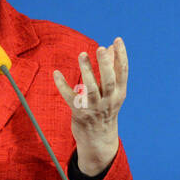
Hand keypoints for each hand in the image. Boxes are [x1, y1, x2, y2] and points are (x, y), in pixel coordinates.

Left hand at [53, 38, 127, 175]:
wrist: (99, 139)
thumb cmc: (105, 109)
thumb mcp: (112, 92)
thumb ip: (111, 70)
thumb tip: (110, 47)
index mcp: (119, 93)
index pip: (123, 72)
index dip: (121, 55)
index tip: (117, 40)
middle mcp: (109, 101)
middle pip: (109, 81)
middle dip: (105, 64)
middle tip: (100, 48)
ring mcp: (94, 108)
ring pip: (91, 89)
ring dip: (86, 71)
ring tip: (82, 54)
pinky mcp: (79, 113)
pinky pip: (70, 97)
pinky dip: (62, 85)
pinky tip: (56, 73)